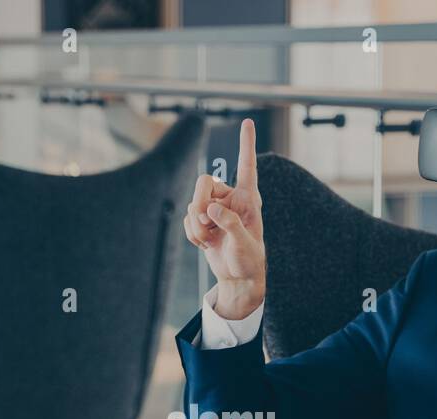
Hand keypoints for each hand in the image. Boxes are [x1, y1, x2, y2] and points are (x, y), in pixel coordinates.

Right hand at [182, 117, 265, 319]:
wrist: (238, 277)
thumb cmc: (249, 260)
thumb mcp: (245, 243)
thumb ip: (230, 224)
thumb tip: (211, 210)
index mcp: (247, 197)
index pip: (246, 166)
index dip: (246, 144)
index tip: (247, 122)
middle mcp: (230, 199)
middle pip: (203, 183)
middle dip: (198, 203)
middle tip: (204, 223)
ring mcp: (214, 209)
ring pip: (192, 204)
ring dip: (196, 226)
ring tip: (209, 241)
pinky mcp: (202, 221)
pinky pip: (187, 220)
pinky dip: (192, 234)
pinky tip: (205, 244)